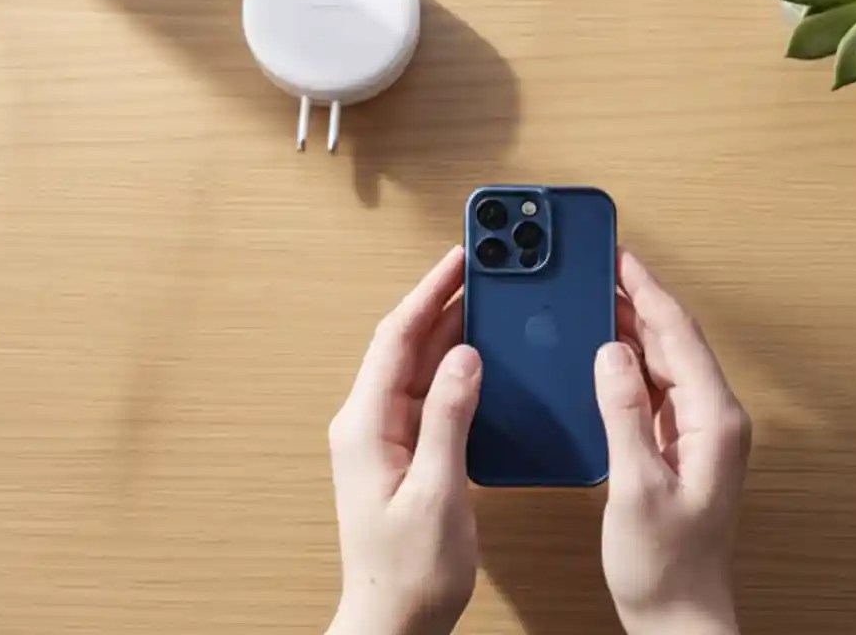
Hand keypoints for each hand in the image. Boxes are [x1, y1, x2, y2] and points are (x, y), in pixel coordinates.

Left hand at [326, 247, 479, 634]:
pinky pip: (429, 394)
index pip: (397, 338)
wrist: (394, 622)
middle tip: (485, 268)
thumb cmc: (407, 571)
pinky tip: (483, 358)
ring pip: (419, 366)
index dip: (430, 292)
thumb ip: (448, 419)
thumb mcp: (436, 492)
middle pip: (407, 343)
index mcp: (366, 425)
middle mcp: (368, 423)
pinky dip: (456, 369)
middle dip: (445, 301)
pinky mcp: (402, 452)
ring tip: (490, 299)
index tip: (460, 257)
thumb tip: (465, 358)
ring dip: (452, 332)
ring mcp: (383, 436)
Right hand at [595, 251, 750, 634]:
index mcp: (715, 422)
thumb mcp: (636, 487)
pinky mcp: (682, 447)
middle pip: (675, 342)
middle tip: (597, 268)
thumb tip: (613, 353)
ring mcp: (700, 433)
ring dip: (633, 330)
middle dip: (638, 301)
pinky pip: (657, 388)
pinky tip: (604, 355)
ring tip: (595, 299)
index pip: (681, 336)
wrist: (679, 615)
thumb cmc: (665, 566)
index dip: (649, 291)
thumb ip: (624, 415)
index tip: (620, 257)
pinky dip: (630, 364)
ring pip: (666, 362)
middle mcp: (715, 420)